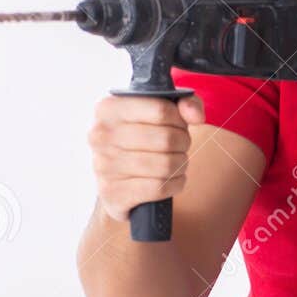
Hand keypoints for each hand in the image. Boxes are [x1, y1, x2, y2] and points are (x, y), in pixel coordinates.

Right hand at [87, 93, 205, 221]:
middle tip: (181, 146)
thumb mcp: (158, 112)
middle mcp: (100, 135)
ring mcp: (103, 166)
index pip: (161, 110)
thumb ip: (185, 103)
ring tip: (177, 162)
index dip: (180, 119)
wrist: (115, 179)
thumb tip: (196, 116)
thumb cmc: (140, 138)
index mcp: (108, 108)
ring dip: (181, 164)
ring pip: (166, 165)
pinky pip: (159, 188)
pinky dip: (174, 184)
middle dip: (183, 143)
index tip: (179, 124)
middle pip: (167, 139)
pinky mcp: (112, 193)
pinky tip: (171, 180)